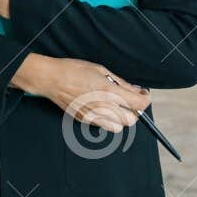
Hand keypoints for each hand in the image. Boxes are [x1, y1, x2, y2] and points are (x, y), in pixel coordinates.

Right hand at [12, 54, 149, 132]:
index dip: (145, 99)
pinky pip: (103, 126)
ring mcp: (93, 115)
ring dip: (121, 118)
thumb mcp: (101, 70)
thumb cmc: (74, 70)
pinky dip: (107, 120)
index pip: (138, 103)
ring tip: (116, 107)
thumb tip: (135, 89)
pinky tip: (102, 108)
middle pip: (131, 120)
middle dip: (135, 111)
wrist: (51, 79)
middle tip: (130, 101)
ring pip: (118, 127)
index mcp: (108, 91)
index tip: (143, 94)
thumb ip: (120, 83)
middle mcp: (102, 106)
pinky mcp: (84, 120)